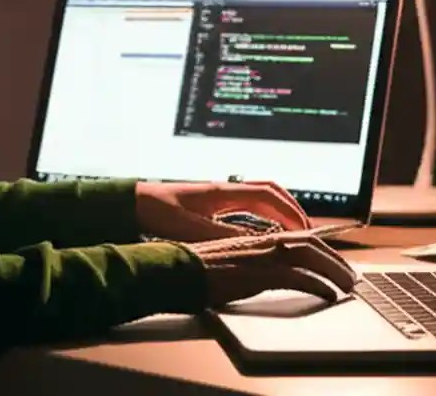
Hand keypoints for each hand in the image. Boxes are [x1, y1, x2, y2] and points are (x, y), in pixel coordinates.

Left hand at [135, 180, 311, 241]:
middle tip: (306, 232)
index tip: (304, 230)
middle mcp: (223, 190)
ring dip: (277, 213)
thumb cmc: (155, 214)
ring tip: (291, 235)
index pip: (267, 195)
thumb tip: (255, 244)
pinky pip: (244, 207)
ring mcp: (216, 197)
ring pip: (257, 199)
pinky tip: (261, 236)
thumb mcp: (189, 229)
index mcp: (222, 192)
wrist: (129, 204)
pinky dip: (261, 218)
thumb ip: (221, 236)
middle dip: (290, 210)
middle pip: (268, 192)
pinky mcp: (208, 206)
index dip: (289, 211)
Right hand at [188, 231, 358, 304]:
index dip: (321, 250)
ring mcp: (264, 255)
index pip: (300, 238)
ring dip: (333, 271)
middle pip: (311, 244)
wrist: (178, 270)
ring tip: (346, 286)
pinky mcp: (261, 272)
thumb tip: (272, 272)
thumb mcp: (233, 259)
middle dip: (334, 260)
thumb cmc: (199, 268)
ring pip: (311, 257)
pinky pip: (299, 278)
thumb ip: (255, 260)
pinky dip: (318, 285)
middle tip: (349, 276)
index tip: (334, 262)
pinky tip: (327, 295)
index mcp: (259, 237)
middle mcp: (265, 241)